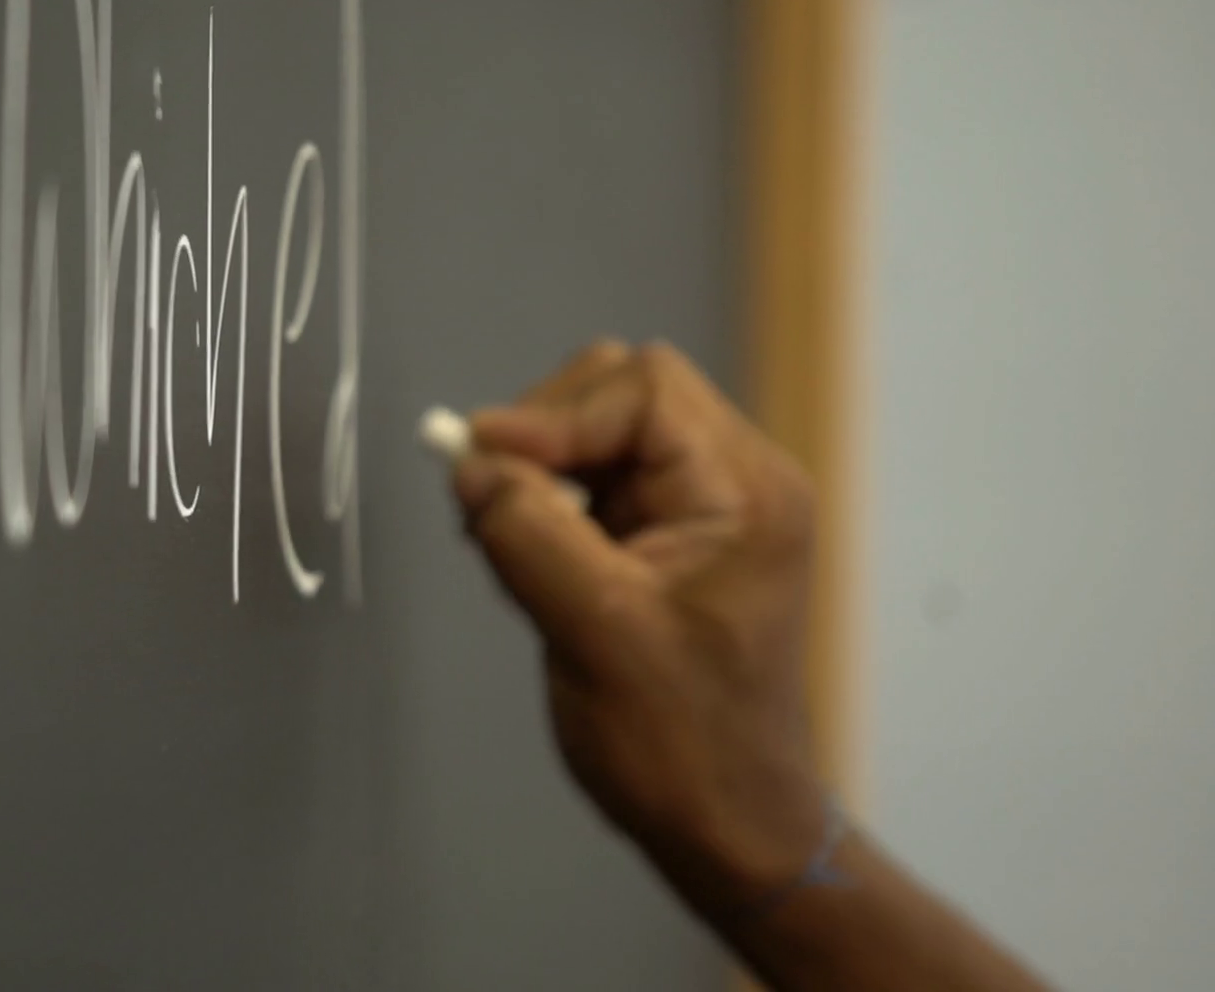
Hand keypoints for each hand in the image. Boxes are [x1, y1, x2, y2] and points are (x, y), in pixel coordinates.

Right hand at [454, 341, 827, 913]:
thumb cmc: (679, 741)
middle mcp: (737, 482)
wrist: (726, 824)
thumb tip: (468, 462)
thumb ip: (529, 533)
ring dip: (542, 470)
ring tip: (500, 532)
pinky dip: (550, 501)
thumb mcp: (595, 633)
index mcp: (747, 491)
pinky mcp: (672, 538)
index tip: (480, 464)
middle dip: (545, 435)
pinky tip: (524, 550)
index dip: (554, 414)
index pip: (643, 390)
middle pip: (623, 393)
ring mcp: (706, 509)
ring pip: (603, 434)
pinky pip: (598, 481)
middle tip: (489, 499)